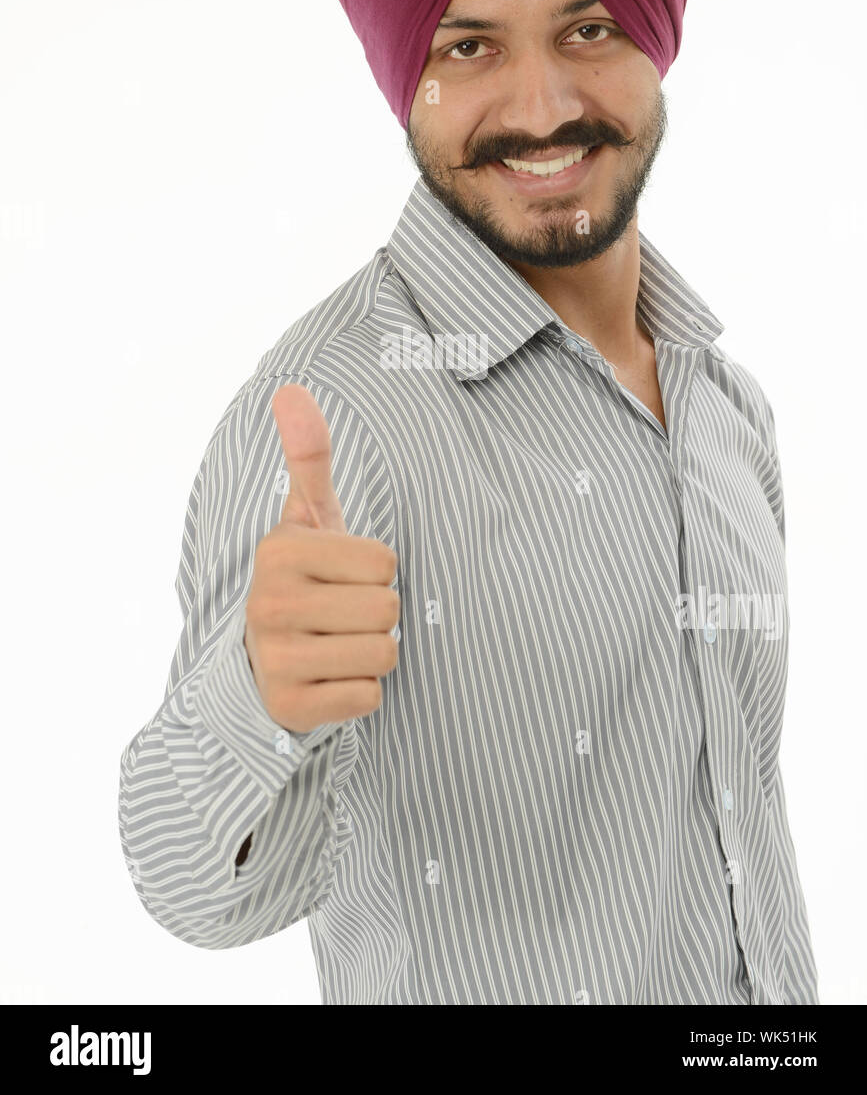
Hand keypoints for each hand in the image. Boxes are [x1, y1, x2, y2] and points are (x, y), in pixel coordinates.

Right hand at [243, 385, 399, 731]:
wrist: (259, 665)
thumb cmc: (303, 582)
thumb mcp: (306, 520)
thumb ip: (308, 456)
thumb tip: (290, 388)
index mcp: (280, 551)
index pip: (386, 563)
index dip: (376, 572)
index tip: (342, 577)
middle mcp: (270, 604)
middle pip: (388, 609)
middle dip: (377, 615)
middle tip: (341, 616)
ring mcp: (276, 659)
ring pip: (384, 654)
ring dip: (372, 653)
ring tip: (338, 645)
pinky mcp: (290, 706)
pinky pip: (368, 696)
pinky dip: (359, 692)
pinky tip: (329, 679)